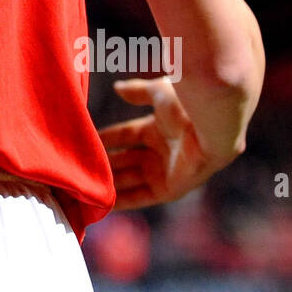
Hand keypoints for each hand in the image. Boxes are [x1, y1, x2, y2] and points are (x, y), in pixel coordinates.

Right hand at [98, 77, 227, 210]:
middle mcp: (161, 151)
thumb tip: (117, 88)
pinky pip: (142, 197)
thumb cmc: (186, 105)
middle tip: (81, 166)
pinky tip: (103, 203)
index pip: (127, 135)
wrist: (210, 126)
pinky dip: (123, 201)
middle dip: (106, 163)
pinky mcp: (170, 189)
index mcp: (159, 128)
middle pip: (127, 160)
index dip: (108, 138)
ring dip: (111, 183)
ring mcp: (165, 171)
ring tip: (86, 186)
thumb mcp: (157, 93)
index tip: (87, 140)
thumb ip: (138, 92)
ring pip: (131, 179)